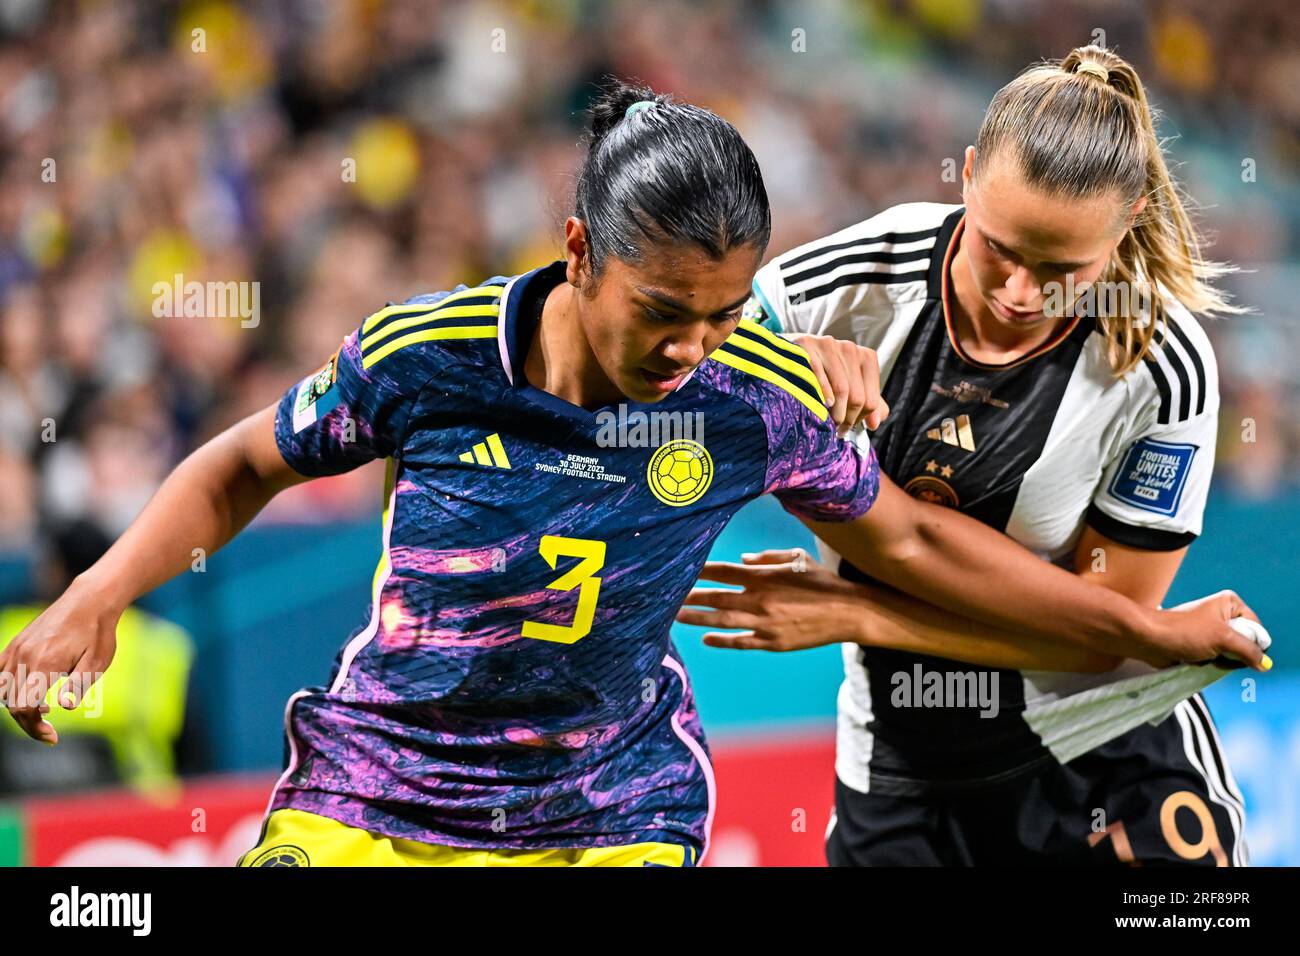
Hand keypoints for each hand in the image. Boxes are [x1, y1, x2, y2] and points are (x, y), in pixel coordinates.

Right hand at [0, 579, 119, 743]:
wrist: (90, 600)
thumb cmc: (99, 633)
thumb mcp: (98, 662)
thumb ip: (80, 686)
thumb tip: (66, 708)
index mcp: (46, 664)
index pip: (24, 707)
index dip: (34, 728)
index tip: (52, 738)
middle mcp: (25, 656)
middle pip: (11, 703)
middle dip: (27, 723)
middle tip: (49, 731)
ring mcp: (17, 649)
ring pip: (2, 690)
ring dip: (16, 706)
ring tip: (42, 708)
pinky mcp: (16, 644)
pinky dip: (6, 687)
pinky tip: (28, 691)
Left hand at [676, 548, 865, 650]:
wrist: (848, 612)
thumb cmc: (822, 582)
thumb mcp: (797, 558)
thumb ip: (767, 557)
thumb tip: (742, 560)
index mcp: (765, 576)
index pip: (723, 571)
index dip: (698, 571)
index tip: (679, 570)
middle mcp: (760, 599)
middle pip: (716, 597)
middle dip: (690, 597)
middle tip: (665, 597)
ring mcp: (765, 623)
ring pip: (723, 621)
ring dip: (698, 619)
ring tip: (677, 617)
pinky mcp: (773, 643)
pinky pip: (742, 642)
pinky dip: (722, 641)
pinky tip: (706, 638)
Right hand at [792, 334, 888, 435]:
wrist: (790, 351)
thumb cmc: (824, 372)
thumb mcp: (850, 385)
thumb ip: (868, 403)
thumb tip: (875, 424)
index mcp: (866, 357)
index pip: (871, 399)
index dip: (860, 419)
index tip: (848, 428)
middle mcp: (851, 348)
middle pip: (857, 397)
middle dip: (847, 419)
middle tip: (836, 430)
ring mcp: (829, 345)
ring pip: (841, 389)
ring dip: (835, 413)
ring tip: (827, 423)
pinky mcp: (807, 345)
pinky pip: (818, 374)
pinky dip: (822, 393)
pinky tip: (822, 404)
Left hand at [1145, 590, 1270, 671]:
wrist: (1149, 639)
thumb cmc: (1183, 632)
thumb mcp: (1223, 639)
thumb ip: (1249, 651)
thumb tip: (1265, 664)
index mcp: (1230, 603)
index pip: (1256, 630)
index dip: (1250, 644)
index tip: (1233, 648)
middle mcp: (1222, 615)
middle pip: (1245, 644)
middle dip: (1233, 654)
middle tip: (1216, 652)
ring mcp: (1211, 631)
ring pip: (1231, 655)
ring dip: (1221, 661)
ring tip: (1203, 656)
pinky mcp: (1201, 645)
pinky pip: (1217, 660)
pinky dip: (1210, 664)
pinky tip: (1196, 661)